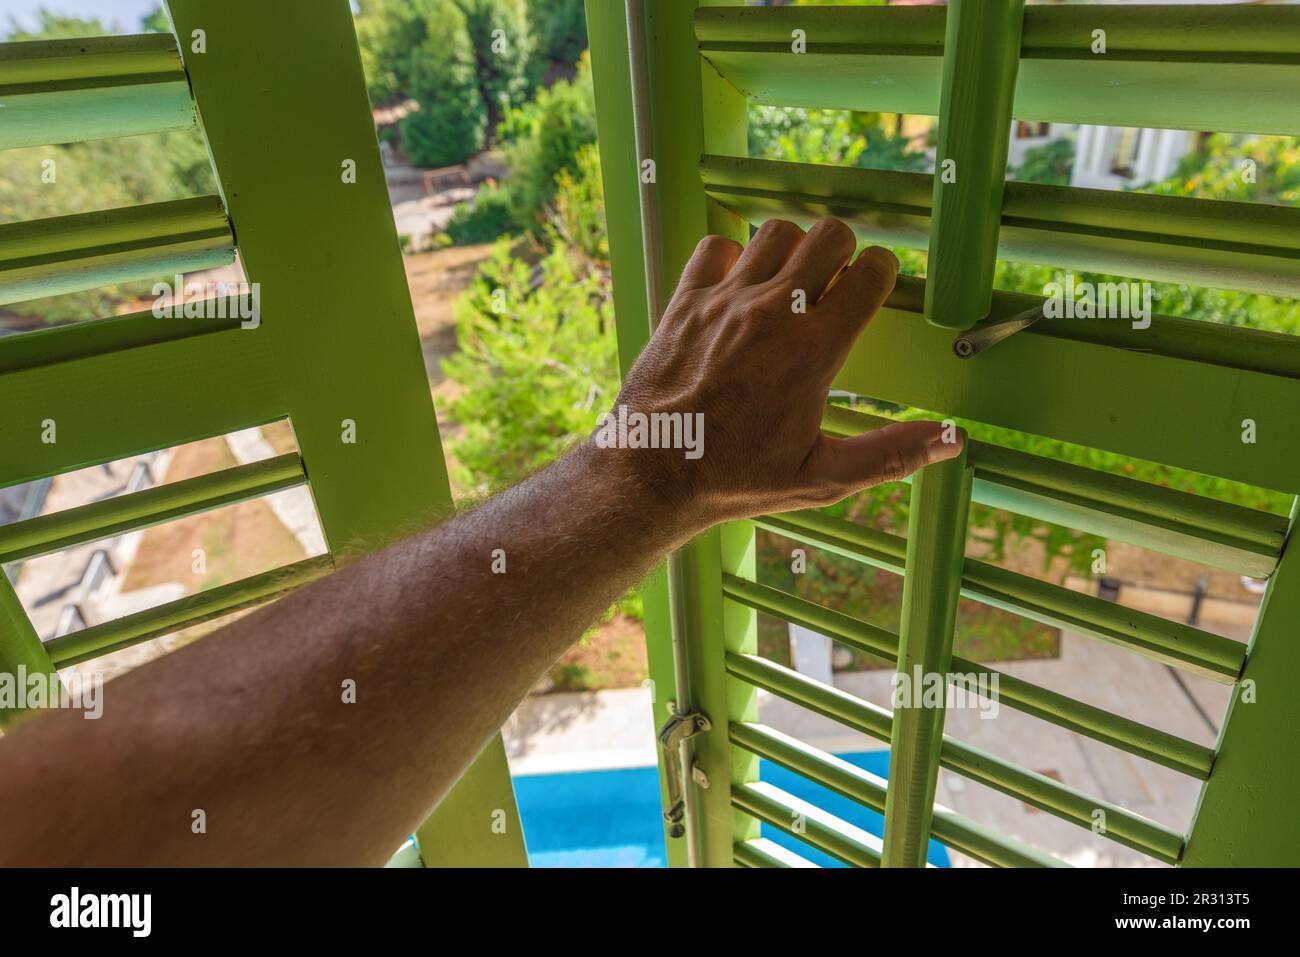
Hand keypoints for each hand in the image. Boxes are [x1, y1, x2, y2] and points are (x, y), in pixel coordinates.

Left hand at [600, 217, 963, 529]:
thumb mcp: (822, 477)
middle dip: (842, 253)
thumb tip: (951, 442)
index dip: (881, 275)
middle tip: (832, 286)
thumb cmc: (735, 478)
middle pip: (829, 234)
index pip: (871, 273)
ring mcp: (726, 301)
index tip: (872, 291)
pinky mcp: (686, 300)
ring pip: (776, 232)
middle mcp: (774, 314)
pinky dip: (730, 258)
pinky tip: (736, 289)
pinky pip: (715, 246)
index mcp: (815, 351)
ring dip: (790, 251)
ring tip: (787, 285)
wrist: (651, 475)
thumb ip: (890, 454)